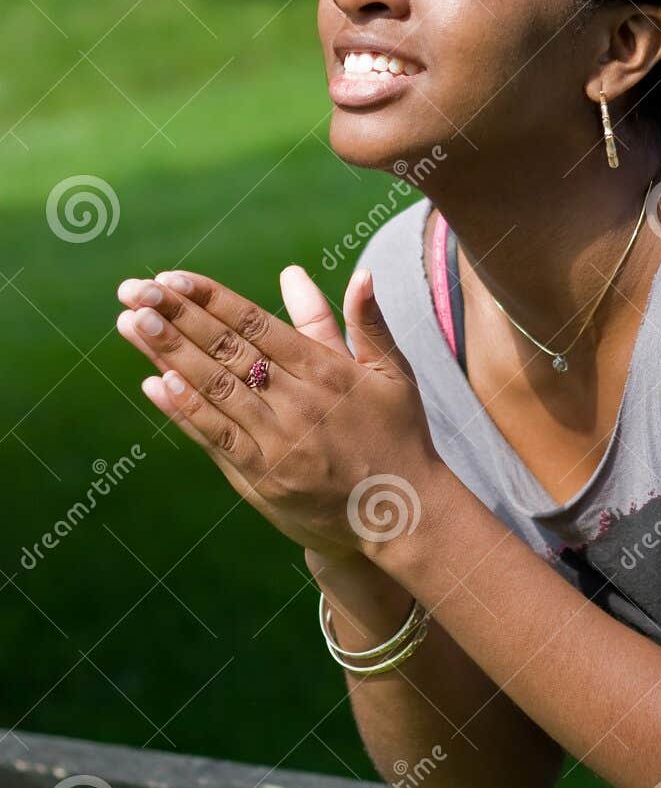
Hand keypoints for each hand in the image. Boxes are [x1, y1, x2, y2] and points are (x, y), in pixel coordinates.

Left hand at [115, 263, 440, 558]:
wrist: (400, 514)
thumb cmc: (397, 437)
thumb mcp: (391, 374)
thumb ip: (365, 323)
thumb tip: (359, 273)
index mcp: (326, 369)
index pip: (256, 323)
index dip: (211, 299)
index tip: (172, 278)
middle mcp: (298, 400)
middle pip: (227, 349)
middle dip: (176, 316)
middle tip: (134, 290)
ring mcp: (278, 439)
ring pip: (215, 387)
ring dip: (169, 353)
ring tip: (132, 323)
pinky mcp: (264, 475)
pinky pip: (218, 436)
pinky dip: (186, 410)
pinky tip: (157, 383)